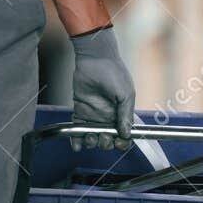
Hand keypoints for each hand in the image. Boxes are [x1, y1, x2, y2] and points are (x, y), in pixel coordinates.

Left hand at [69, 25, 134, 150]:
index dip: (122, 142)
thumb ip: (126, 114)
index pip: (123, 135)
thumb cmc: (114, 72)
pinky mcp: (80, 111)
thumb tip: (126, 133)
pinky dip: (76, 140)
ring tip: (90, 137)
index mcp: (122, 113)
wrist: (95, 58)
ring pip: (93, 137)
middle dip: (106, 143)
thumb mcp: (126, 93)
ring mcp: (94, 115)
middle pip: (107, 139)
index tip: (118, 142)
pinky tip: (77, 144)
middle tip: (103, 136)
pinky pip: (78, 129)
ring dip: (92, 142)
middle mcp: (108, 117)